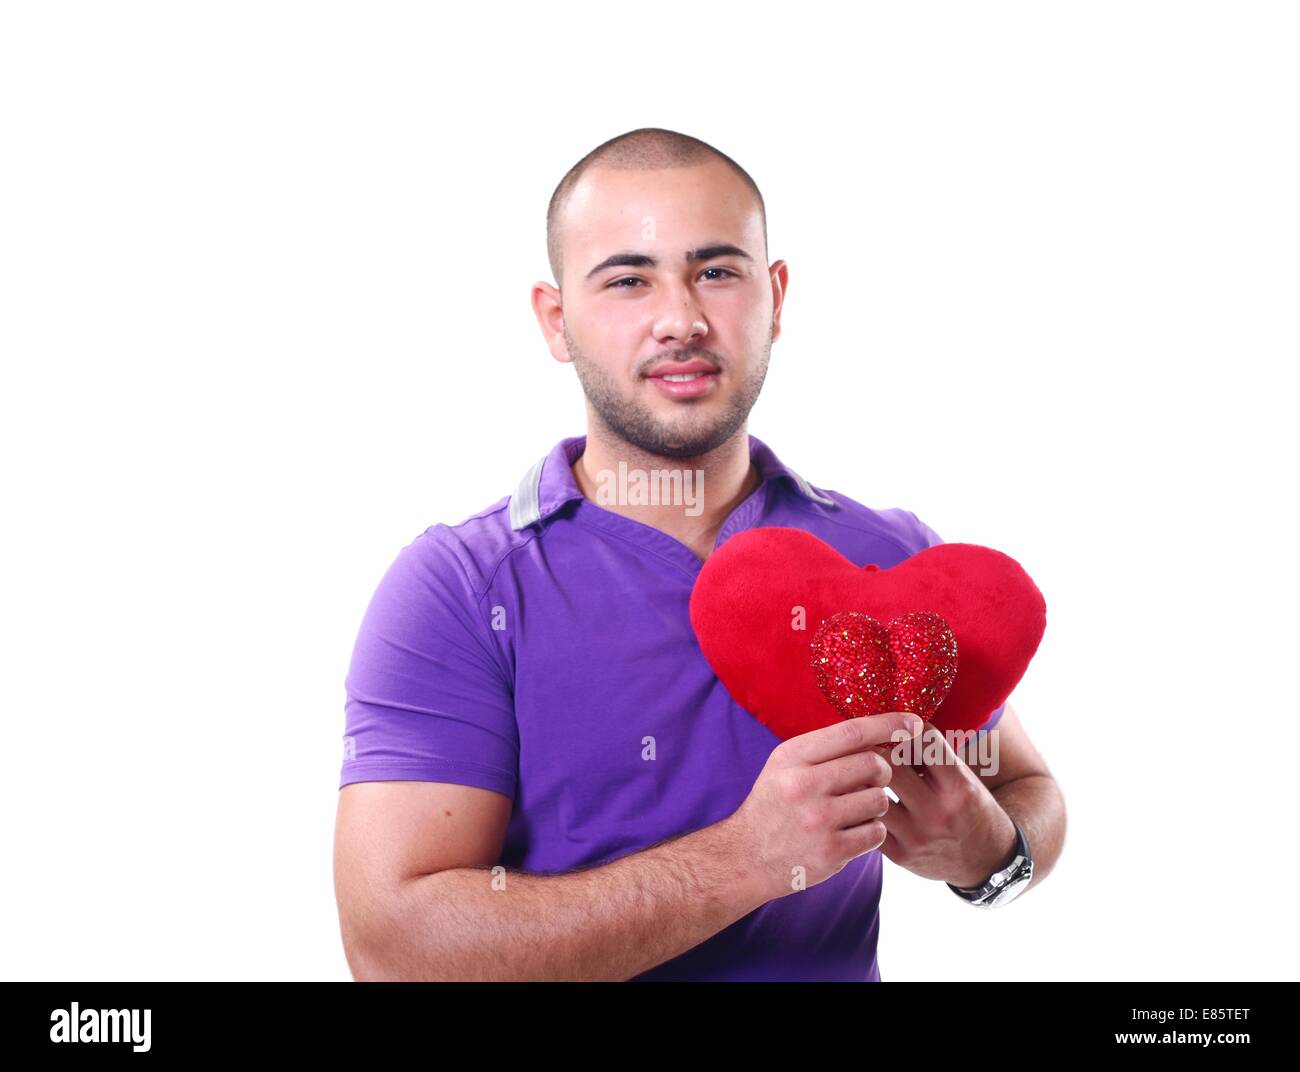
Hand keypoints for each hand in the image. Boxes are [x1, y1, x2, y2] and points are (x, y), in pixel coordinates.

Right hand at [726, 710, 924, 902]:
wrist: (746, 857)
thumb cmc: (774, 805)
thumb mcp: (785, 766)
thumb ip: (824, 749)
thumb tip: (879, 734)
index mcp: (792, 757)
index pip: (852, 732)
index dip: (888, 724)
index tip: (913, 722)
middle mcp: (803, 785)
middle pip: (874, 764)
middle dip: (881, 772)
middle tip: (870, 782)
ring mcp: (818, 819)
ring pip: (880, 799)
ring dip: (876, 804)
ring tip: (855, 811)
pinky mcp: (831, 851)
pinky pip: (877, 832)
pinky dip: (872, 832)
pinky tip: (853, 833)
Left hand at [870, 723, 1016, 887]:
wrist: (987, 860)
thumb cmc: (970, 807)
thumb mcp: (963, 776)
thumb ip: (932, 753)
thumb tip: (890, 721)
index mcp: (959, 786)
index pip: (923, 739)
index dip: (904, 726)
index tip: (893, 726)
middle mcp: (938, 811)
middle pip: (889, 764)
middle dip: (874, 747)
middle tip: (863, 741)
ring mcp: (918, 836)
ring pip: (872, 794)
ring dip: (862, 776)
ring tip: (855, 766)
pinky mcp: (901, 856)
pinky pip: (867, 822)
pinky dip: (861, 804)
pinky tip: (860, 795)